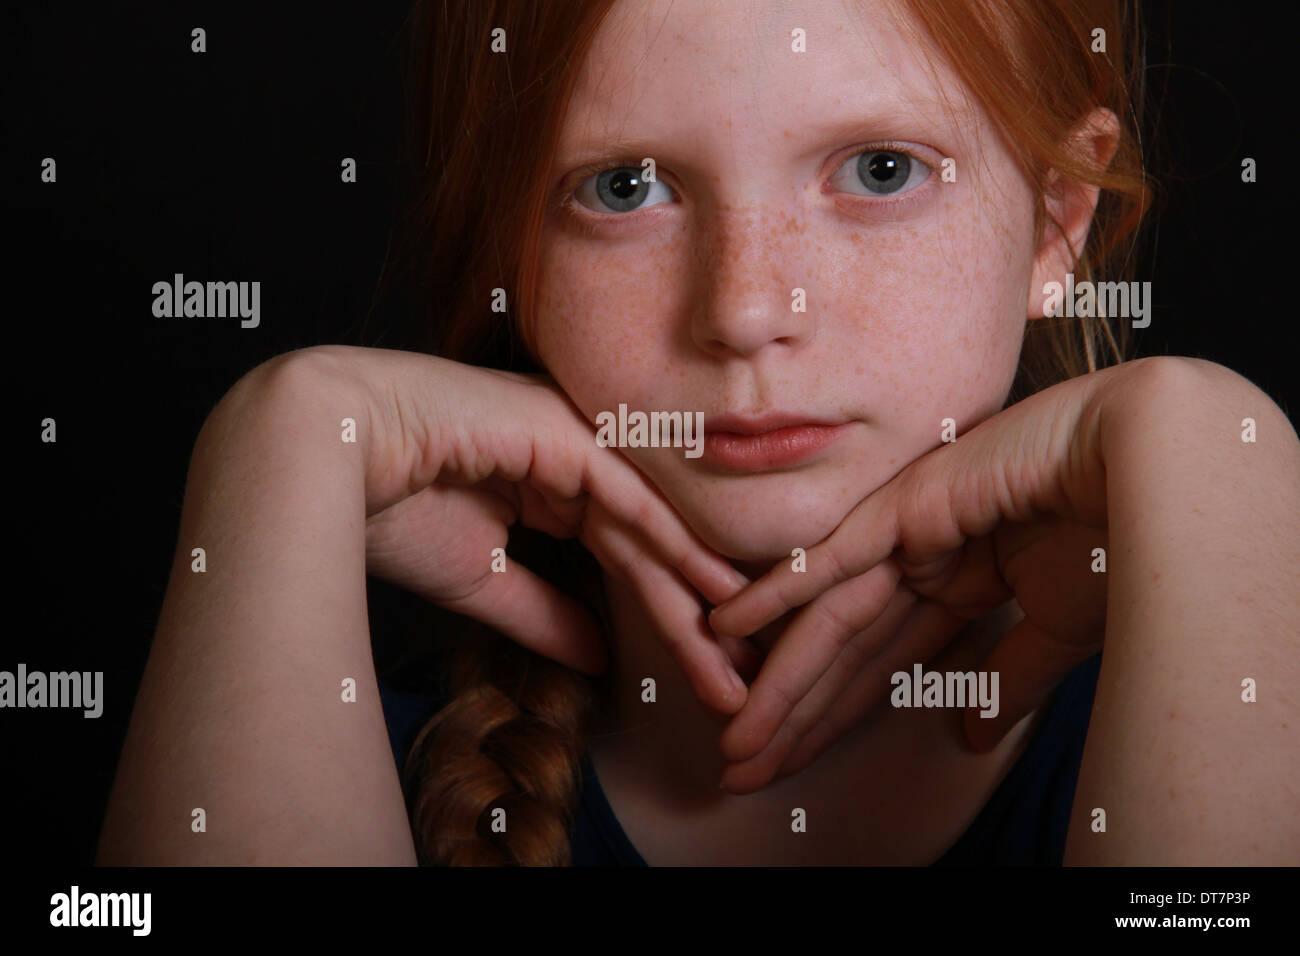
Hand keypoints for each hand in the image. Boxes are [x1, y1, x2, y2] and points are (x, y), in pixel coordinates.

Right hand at [285, 346, 750, 712]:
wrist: (324, 454)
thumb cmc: (389, 506)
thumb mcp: (484, 580)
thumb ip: (548, 614)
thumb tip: (602, 658)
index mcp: (555, 486)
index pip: (627, 559)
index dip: (667, 618)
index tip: (706, 673)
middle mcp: (576, 459)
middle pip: (650, 549)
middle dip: (694, 619)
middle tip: (739, 679)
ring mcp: (573, 437)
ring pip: (648, 527)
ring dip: (694, 594)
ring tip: (740, 652)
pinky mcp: (562, 430)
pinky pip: (627, 497)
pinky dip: (669, 545)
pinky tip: (710, 591)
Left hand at [707, 362, 1140, 791]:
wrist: (1156, 470)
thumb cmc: (1121, 541)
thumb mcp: (1057, 633)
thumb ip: (1005, 681)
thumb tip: (965, 734)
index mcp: (955, 587)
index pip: (876, 668)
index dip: (831, 718)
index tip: (789, 765)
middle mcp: (917, 563)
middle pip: (839, 656)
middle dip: (791, 717)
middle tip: (740, 770)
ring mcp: (905, 534)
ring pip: (827, 624)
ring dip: (777, 684)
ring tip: (735, 742)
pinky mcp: (903, 509)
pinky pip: (828, 561)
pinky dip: (776, 595)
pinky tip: (726, 630)